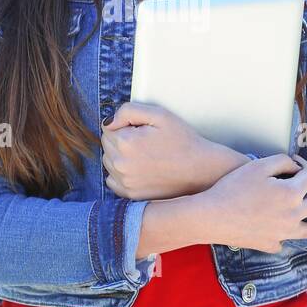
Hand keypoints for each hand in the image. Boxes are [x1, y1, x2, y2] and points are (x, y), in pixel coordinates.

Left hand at [102, 101, 246, 199]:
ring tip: (144, 155)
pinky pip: (112, 180)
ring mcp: (125, 182)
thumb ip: (128, 111)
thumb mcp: (159, 115)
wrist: (200, 170)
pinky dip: (121, 174)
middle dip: (120, 139)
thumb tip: (108, 121)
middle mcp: (121, 164)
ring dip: (119, 156)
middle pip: (106, 144)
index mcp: (126, 142)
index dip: (125, 125)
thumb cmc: (182, 140)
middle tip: (146, 141)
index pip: (108, 128)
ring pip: (108, 161)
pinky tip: (139, 169)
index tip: (143, 130)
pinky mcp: (130, 194)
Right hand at [198, 153, 306, 252]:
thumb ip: (282, 161)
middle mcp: (294, 215)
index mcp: (292, 194)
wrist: (212, 217)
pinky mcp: (270, 244)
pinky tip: (289, 239)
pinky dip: (288, 239)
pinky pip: (284, 242)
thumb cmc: (233, 188)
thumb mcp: (258, 165)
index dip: (305, 165)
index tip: (298, 163)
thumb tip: (296, 166)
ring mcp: (283, 233)